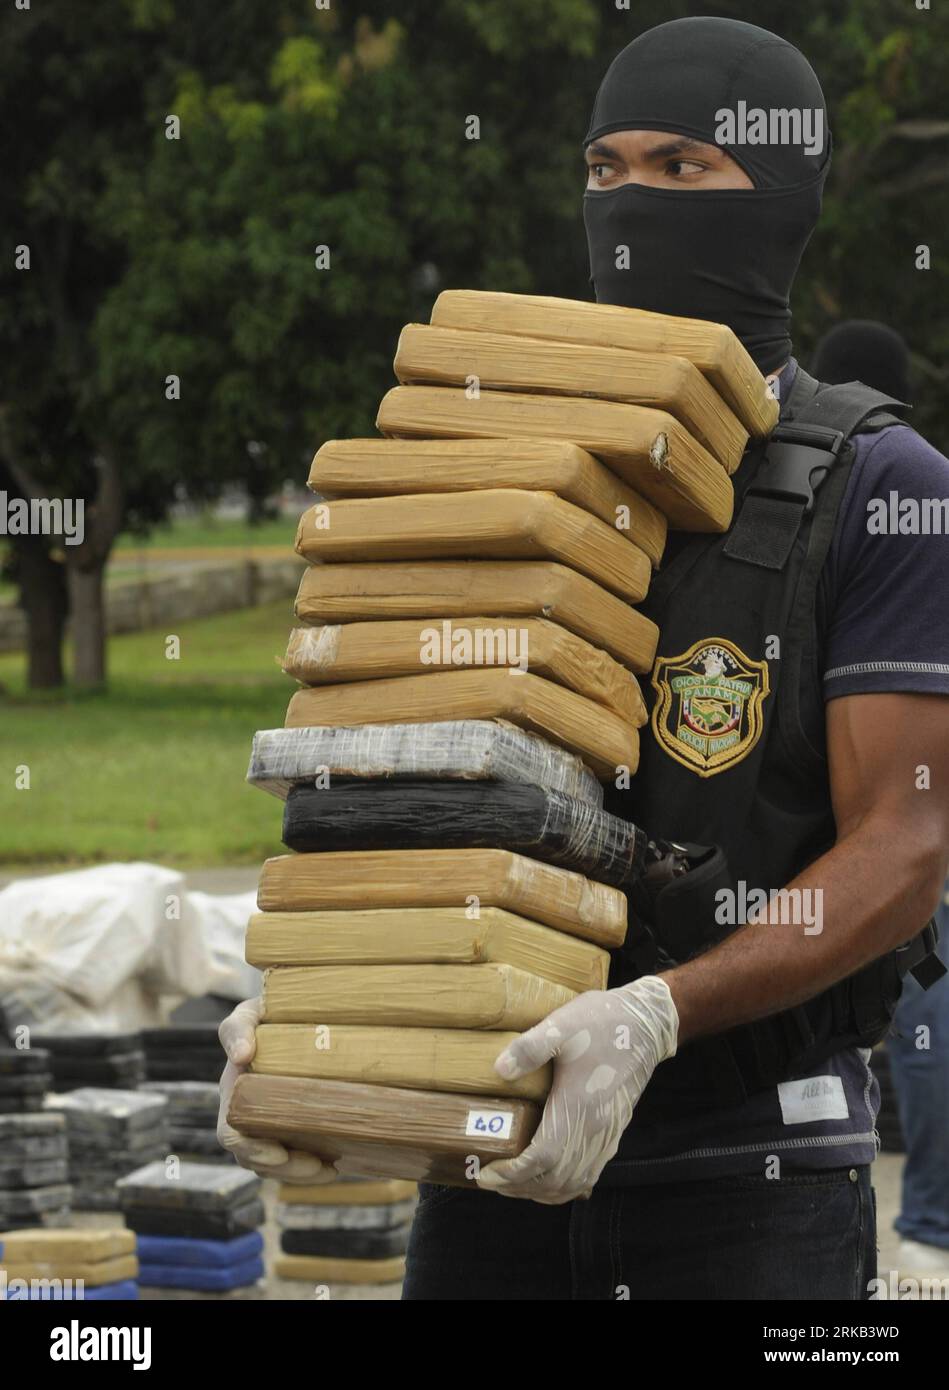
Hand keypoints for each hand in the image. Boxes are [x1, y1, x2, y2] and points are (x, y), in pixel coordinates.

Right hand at [217, 996, 336, 1185]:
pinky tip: (336, 1163)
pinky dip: (311, 1166)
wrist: (296, 1013)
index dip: (252, 1150)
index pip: (231, 1133)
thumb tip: (242, 1056)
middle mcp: (245, 1114)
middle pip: (254, 1158)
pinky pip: (294, 1157)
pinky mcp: (292, 1126)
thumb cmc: (268, 1011)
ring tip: (331, 1170)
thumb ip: (238, 1028)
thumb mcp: (249, 1013)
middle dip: (284, 1169)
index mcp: (232, 1092)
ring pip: (274, 1165)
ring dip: (300, 1173)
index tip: (279, 1154)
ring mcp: (267, 1123)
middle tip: (319, 1167)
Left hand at [477, 976, 677, 1203]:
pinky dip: (564, 1186)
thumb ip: (530, 1047)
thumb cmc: (603, 1023)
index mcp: (578, 1106)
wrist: (647, 1025)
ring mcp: (607, 1134)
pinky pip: (588, 1174)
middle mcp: (594, 1129)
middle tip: (489, 1181)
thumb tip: (499, 1070)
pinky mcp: (614, 1132)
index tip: (486, 1174)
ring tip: (512, 1184)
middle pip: (555, 1179)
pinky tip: (548, 1178)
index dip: (511, 1173)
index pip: (541, 1159)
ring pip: (573, 1182)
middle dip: (519, 1187)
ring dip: (541, 1191)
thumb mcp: (562, 1025)